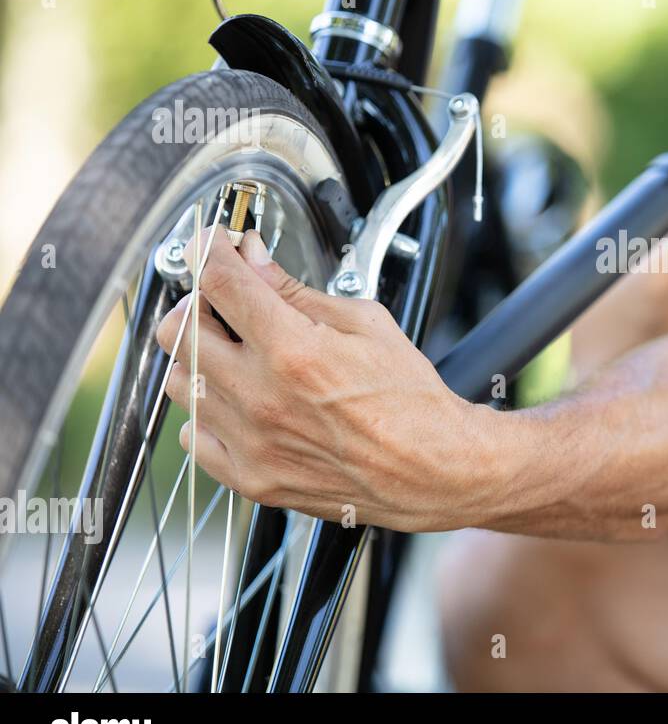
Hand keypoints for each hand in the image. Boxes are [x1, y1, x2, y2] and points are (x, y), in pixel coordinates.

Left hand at [155, 228, 501, 531]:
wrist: (433, 470)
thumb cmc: (411, 402)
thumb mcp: (366, 325)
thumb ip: (298, 293)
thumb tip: (255, 261)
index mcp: (293, 350)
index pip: (220, 281)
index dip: (208, 250)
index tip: (211, 244)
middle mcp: (262, 397)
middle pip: (179, 329)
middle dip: (198, 301)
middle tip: (224, 301)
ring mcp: (250, 442)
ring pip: (178, 380)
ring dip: (198, 358)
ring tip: (236, 356)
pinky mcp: (250, 478)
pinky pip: (192, 436)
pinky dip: (206, 413)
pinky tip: (240, 403)